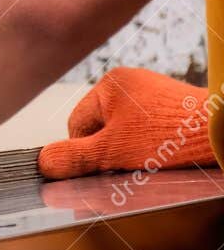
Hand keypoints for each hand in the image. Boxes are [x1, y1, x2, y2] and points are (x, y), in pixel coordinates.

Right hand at [37, 67, 214, 178]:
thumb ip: (74, 157)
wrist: (221, 133)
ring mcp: (155, 95)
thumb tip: (43, 163)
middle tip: (128, 164)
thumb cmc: (172, 135)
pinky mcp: (174, 109)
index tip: (100, 165)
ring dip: (131, 151)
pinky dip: (152, 147)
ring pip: (124, 132)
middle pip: (101, 128)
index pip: (77, 125)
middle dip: (110, 150)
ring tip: (150, 159)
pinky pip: (148, 131)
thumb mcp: (112, 151)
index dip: (85, 150)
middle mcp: (132, 83)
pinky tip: (163, 155)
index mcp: (110, 84)